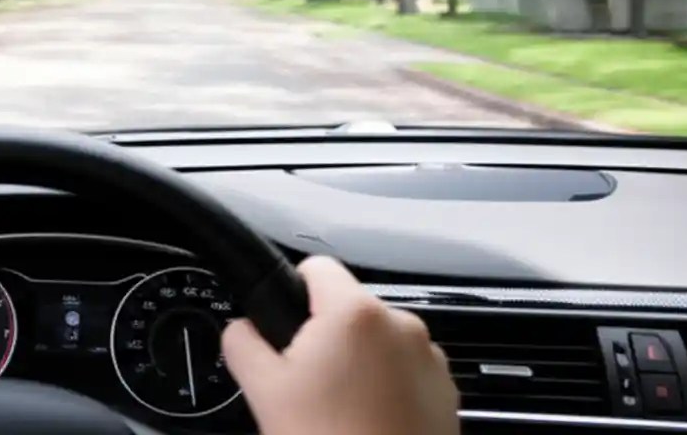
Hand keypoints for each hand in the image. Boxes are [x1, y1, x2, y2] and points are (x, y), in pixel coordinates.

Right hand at [222, 256, 458, 434]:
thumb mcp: (263, 390)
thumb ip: (242, 341)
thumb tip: (241, 328)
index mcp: (355, 313)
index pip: (316, 267)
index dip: (293, 292)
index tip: (286, 328)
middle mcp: (401, 325)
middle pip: (347, 308)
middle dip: (325, 337)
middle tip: (307, 385)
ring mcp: (429, 359)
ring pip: (376, 341)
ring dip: (357, 362)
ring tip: (339, 409)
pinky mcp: (445, 390)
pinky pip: (404, 370)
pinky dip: (385, 387)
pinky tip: (367, 420)